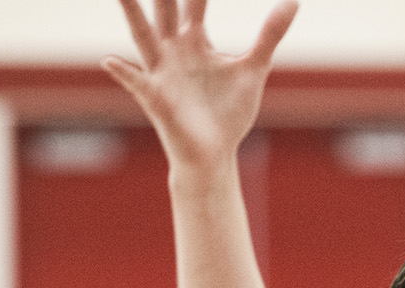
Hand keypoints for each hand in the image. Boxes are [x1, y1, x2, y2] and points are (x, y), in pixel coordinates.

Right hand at [103, 0, 298, 171]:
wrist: (215, 155)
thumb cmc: (228, 113)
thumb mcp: (253, 69)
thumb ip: (269, 35)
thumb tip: (293, 2)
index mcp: (195, 40)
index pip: (193, 1)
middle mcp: (173, 51)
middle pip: (164, 9)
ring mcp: (162, 74)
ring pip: (143, 37)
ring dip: (132, 15)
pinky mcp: (157, 100)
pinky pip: (137, 83)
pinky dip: (125, 73)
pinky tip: (110, 61)